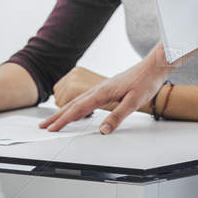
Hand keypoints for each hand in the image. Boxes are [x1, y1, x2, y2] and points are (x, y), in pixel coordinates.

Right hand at [41, 43, 172, 133]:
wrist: (153, 66)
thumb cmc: (145, 81)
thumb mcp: (134, 102)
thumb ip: (117, 116)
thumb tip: (103, 130)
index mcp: (103, 93)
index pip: (78, 109)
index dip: (64, 120)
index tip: (52, 129)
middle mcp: (99, 89)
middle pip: (73, 105)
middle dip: (57, 117)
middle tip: (44, 126)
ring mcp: (101, 88)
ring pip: (77, 101)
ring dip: (64, 111)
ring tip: (54, 119)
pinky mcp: (106, 88)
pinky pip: (85, 99)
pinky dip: (75, 106)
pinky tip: (75, 109)